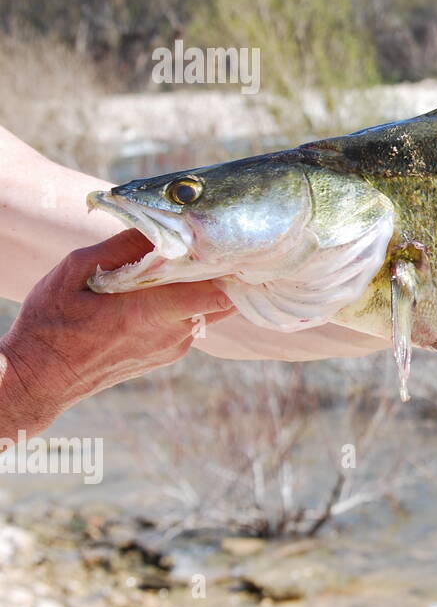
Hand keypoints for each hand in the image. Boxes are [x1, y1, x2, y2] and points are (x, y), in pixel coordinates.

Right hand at [0, 230, 236, 438]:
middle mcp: (170, 335)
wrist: (40, 379)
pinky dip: (184, 306)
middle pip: (220, 300)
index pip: (216, 294)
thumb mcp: (74, 272)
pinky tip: (158, 295)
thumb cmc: (51, 324)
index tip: (216, 246)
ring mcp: (172, 349)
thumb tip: (157, 227)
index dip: (225, 267)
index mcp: (149, 313)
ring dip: (198, 289)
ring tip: (173, 270)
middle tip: (199, 251)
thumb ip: (121, 248)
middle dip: (217, 274)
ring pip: (207, 311)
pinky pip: (190, 324)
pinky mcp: (168, 356)